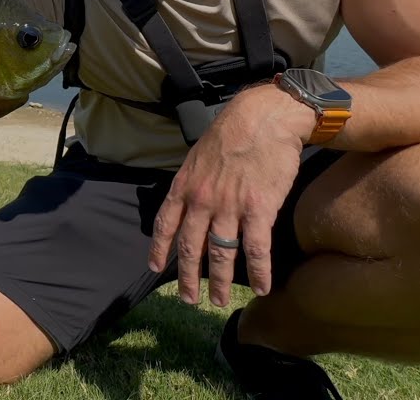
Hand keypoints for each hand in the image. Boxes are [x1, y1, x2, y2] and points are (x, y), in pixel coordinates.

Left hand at [147, 85, 316, 304]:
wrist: (263, 118)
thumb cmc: (232, 132)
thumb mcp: (198, 155)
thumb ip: (193, 181)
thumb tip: (191, 200)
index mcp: (184, 186)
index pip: (165, 224)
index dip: (159, 249)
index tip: (156, 267)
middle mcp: (202, 200)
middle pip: (190, 247)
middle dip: (188, 277)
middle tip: (189, 298)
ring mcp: (229, 207)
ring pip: (221, 254)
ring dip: (219, 281)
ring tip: (219, 301)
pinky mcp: (259, 210)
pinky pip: (256, 249)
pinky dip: (258, 272)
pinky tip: (261, 287)